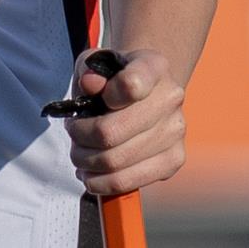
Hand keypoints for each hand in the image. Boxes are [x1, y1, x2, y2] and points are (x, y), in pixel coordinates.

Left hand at [62, 48, 187, 196]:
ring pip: (114, 162)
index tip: (96, 99)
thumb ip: (89, 70)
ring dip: (86, 162)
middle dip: (79, 139)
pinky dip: (101, 183)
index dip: (105, 97)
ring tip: (80, 155)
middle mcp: (171, 97)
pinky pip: (127, 182)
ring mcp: (175, 131)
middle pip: (110, 133)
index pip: (131, 85)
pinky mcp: (173, 160)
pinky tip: (93, 173)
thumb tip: (89, 84)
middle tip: (73, 135)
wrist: (147, 93)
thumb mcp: (97, 64)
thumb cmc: (115, 79)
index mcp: (153, 66)